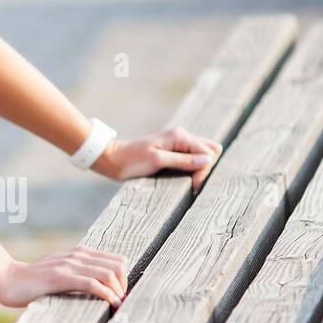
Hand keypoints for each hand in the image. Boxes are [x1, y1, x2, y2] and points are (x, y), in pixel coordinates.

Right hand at [0, 247, 128, 309]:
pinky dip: (107, 296)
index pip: (117, 260)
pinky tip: (111, 306)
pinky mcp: (61, 278)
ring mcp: (69, 265)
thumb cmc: (34, 281)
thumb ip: (77, 273)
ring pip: (108, 274)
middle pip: (118, 266)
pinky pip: (93, 284)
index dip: (124, 280)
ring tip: (117, 307)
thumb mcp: (59, 271)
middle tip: (121, 303)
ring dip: (118, 293)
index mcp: (79, 253)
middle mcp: (77, 256)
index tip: (121, 296)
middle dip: (125, 287)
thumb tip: (98, 286)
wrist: (8, 280)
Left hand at [93, 123, 222, 192]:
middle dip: (206, 168)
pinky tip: (189, 179)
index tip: (194, 186)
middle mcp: (181, 137)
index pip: (207, 153)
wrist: (112, 159)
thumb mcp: (157, 161)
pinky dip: (194, 168)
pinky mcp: (173, 152)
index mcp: (179, 136)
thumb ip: (182, 160)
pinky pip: (192, 158)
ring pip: (202, 154)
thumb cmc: (132, 160)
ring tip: (194, 184)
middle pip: (209, 151)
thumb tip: (208, 160)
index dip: (204, 170)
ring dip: (201, 169)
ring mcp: (178, 144)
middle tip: (195, 186)